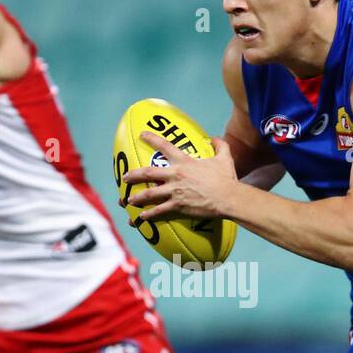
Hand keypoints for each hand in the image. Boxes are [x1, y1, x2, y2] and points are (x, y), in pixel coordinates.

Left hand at [123, 132, 238, 220]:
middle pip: (148, 173)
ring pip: (149, 194)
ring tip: (128, 200)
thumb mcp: (224, 158)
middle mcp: (175, 175)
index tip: (141, 135)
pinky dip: (148, 215)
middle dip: (133, 175)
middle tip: (124, 178)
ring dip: (136, 197)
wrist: (228, 197)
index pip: (164, 146)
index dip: (151, 139)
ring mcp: (175, 191)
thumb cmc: (226, 178)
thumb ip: (219, 146)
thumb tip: (214, 138)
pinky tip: (141, 217)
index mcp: (184, 162)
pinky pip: (159, 210)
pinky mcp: (178, 206)